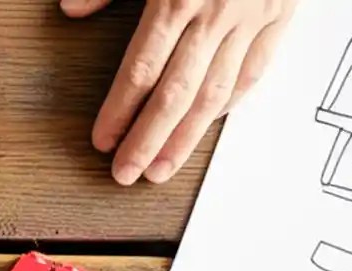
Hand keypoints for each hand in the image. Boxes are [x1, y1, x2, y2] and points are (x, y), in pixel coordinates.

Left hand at [62, 0, 297, 184]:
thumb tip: (71, 10)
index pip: (141, 70)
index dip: (119, 110)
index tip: (101, 140)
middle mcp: (215, 14)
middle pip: (174, 94)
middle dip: (146, 139)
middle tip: (124, 173)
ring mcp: (252, 18)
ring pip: (215, 94)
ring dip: (185, 138)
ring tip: (161, 168)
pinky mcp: (280, 16)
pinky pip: (254, 73)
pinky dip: (228, 105)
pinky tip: (206, 128)